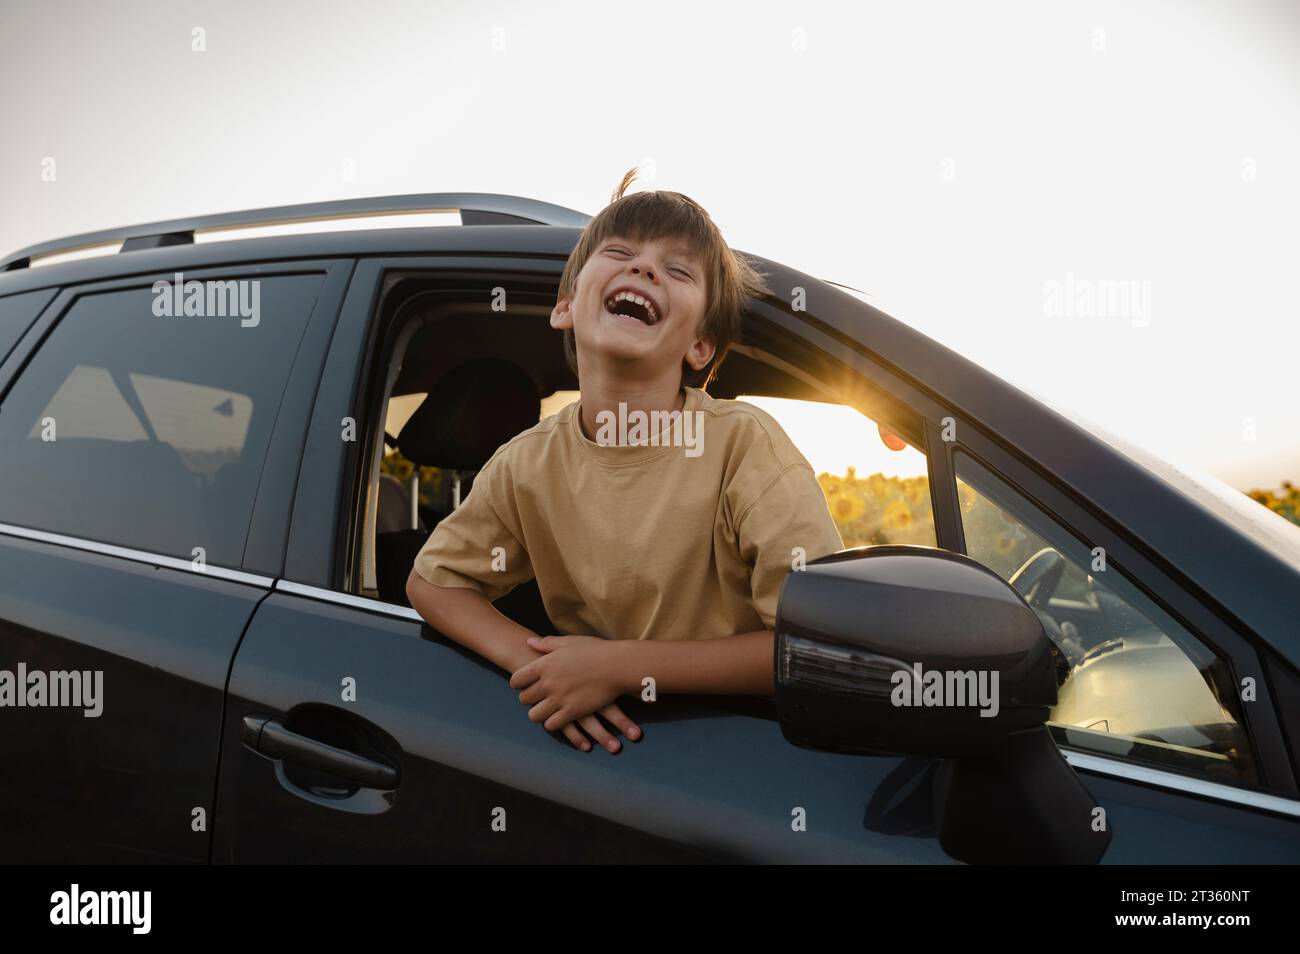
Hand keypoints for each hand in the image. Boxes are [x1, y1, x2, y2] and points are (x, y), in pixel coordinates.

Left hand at [509, 635, 641, 752]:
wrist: (617, 665)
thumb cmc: (595, 651)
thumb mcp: (569, 642)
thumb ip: (547, 644)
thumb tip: (529, 641)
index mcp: (545, 664)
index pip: (517, 679)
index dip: (518, 683)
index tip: (524, 684)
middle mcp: (548, 682)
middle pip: (524, 698)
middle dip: (529, 699)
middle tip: (536, 698)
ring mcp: (559, 699)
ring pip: (534, 715)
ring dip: (538, 713)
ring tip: (545, 710)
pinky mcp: (572, 712)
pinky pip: (551, 725)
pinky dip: (552, 724)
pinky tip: (558, 719)